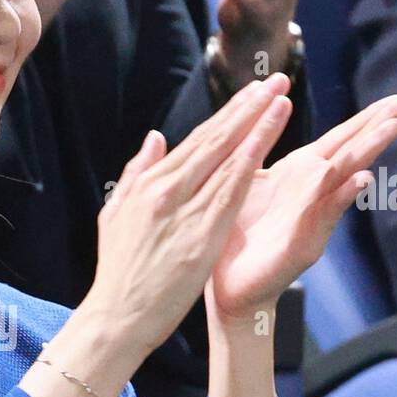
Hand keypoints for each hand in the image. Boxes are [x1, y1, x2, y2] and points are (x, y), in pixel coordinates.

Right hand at [87, 75, 293, 359]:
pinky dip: (250, 160)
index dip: (227, 115)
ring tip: (281, 98)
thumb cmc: (118, 273)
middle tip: (274, 80)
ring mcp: (184, 211)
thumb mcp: (115, 215)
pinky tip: (268, 139)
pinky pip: (231, 190)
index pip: (195, 141)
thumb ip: (137, 173)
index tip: (251, 94)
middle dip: (247, 107)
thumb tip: (156, 137)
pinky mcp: (201, 235)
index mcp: (149, 185)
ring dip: (257, 124)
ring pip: (226, 158)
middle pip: (214, 140)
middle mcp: (167, 190)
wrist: (116, 317)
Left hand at [207, 92, 396, 321]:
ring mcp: (313, 215)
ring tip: (392, 127)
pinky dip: (343, 195)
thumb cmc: (236, 235)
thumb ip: (260, 152)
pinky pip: (326, 213)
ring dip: (367, 150)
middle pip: (351, 149)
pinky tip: (360, 179)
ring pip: (344, 176)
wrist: (228, 286)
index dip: (368, 117)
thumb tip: (268, 115)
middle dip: (379, 125)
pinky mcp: (303, 241)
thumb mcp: (247, 183)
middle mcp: (312, 189)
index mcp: (299, 171)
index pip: (341, 137)